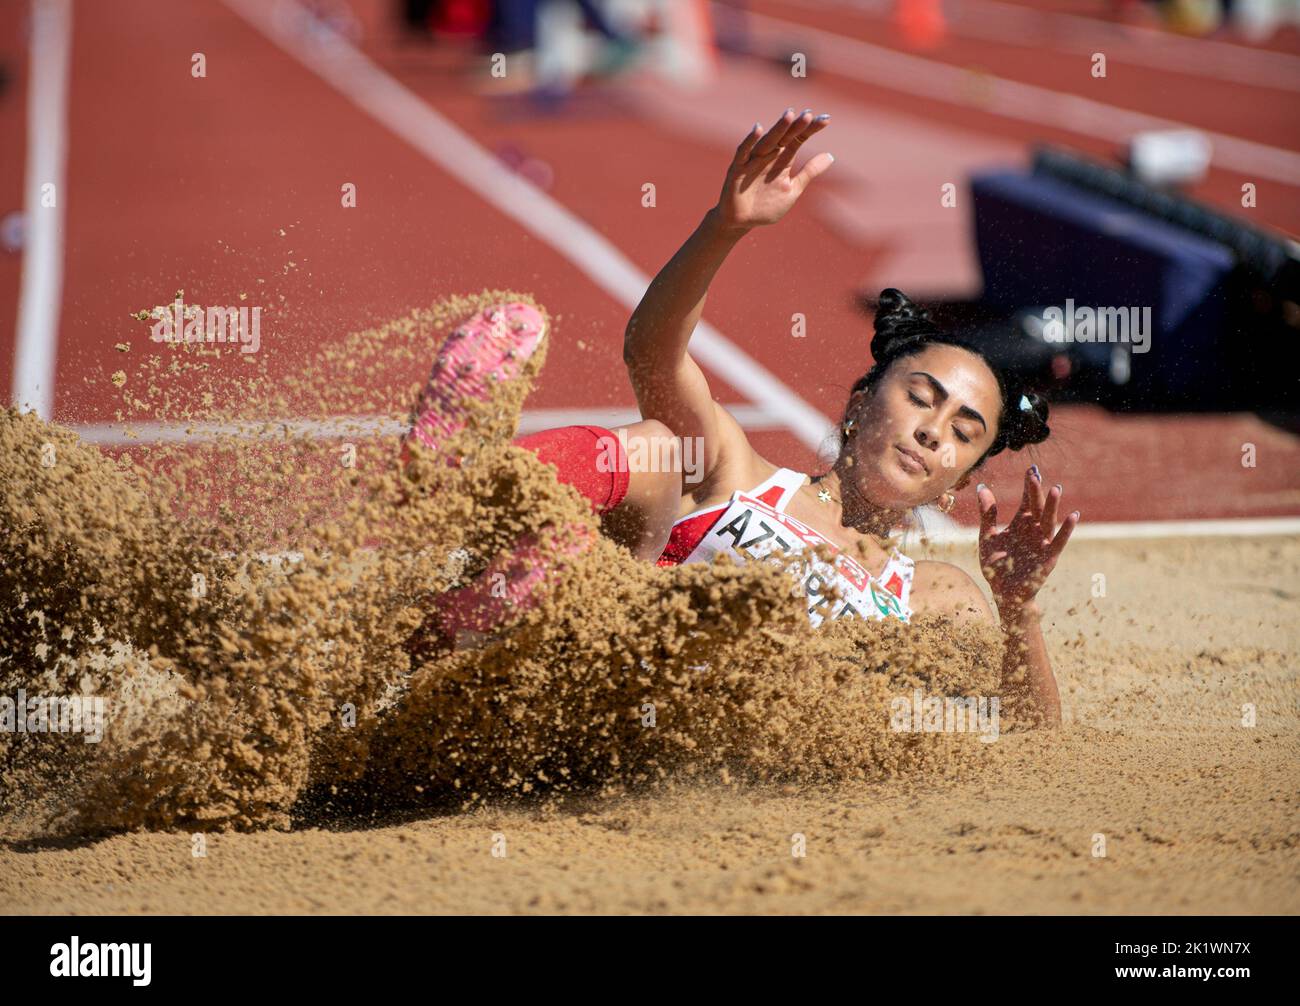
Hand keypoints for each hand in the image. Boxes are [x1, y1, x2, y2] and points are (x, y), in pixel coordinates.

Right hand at [713, 108, 833, 231]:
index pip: (798, 139)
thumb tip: (831, 156)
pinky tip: (758, 129)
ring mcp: (753, 161)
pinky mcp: (738, 169)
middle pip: (784, 137)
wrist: (742, 223)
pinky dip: (750, 141)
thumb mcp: (793, 189)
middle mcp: (769, 156)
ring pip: (767, 142)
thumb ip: (809, 172)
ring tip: (789, 115)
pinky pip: (743, 153)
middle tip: (808, 114)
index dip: (811, 129)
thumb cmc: (766, 206)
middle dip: (796, 126)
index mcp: (783, 160)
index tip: (826, 119)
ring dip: (778, 129)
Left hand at [976, 466, 1078, 609]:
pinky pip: (1059, 541)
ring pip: (1049, 521)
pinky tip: (1074, 516)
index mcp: (1020, 525)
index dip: (1028, 487)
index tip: (1030, 469)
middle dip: (1037, 492)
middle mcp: (1033, 531)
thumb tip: (982, 487)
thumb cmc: (997, 566)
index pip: (1026, 501)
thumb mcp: (987, 536)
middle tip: (1036, 475)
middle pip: (1037, 508)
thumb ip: (987, 513)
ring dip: (1053, 506)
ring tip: (1056, 489)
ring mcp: (1042, 543)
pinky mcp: (1048, 558)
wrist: (1004, 593)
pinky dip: (1067, 530)